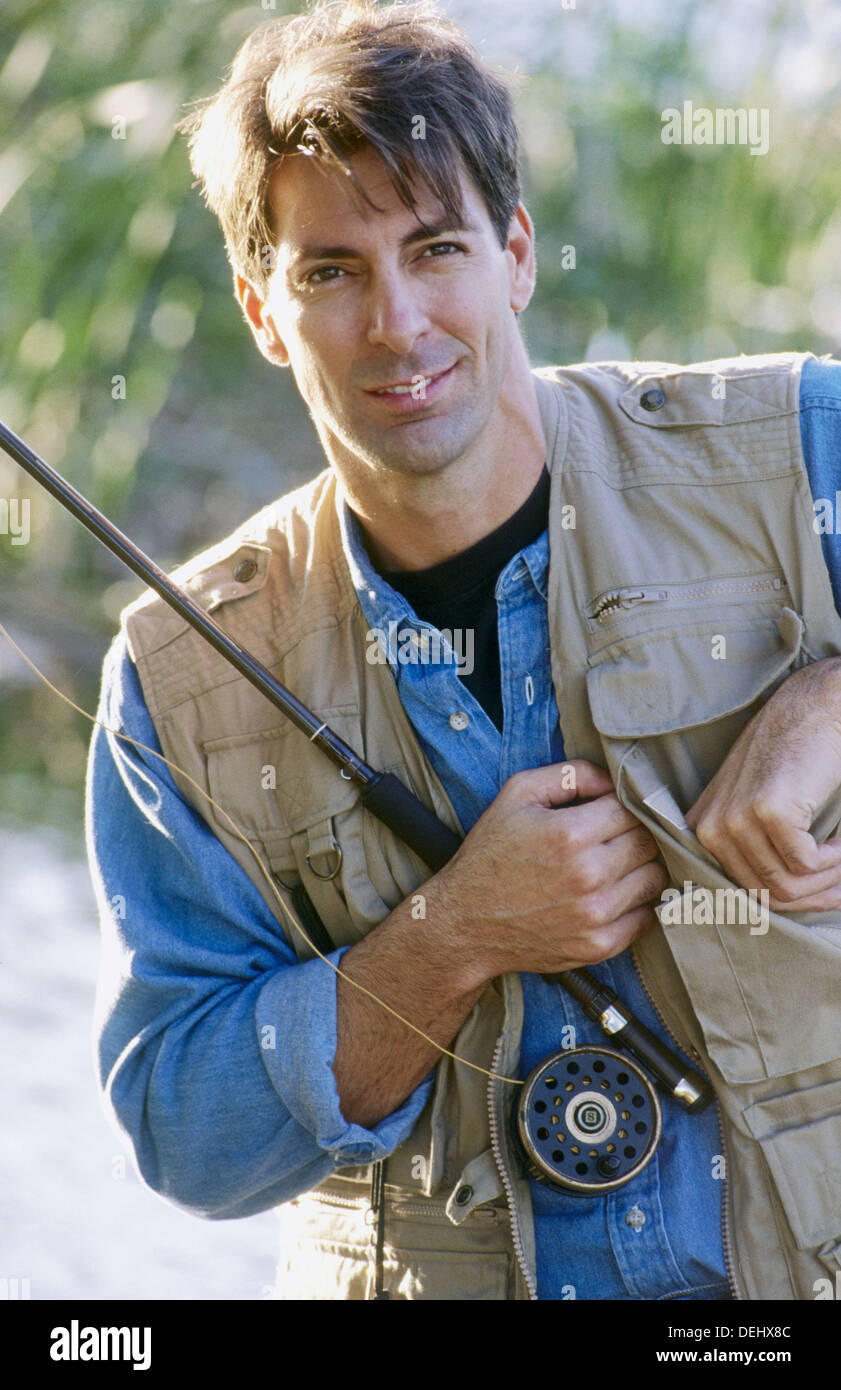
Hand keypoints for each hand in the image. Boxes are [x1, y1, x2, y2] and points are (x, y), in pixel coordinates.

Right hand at [432, 759, 667, 986]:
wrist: (466, 922)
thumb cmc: (490, 854)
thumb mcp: (517, 794)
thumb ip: (570, 774)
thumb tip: (613, 779)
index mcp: (569, 833)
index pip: (630, 808)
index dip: (622, 804)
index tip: (609, 811)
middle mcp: (588, 875)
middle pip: (649, 842)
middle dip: (635, 833)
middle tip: (613, 836)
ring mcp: (596, 915)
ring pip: (655, 878)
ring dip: (640, 867)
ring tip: (613, 864)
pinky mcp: (598, 946)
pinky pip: (646, 917)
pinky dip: (637, 903)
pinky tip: (612, 894)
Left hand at [685, 657, 840, 910]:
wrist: (816, 706)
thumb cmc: (795, 755)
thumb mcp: (758, 803)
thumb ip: (754, 850)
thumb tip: (772, 903)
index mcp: (702, 829)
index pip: (739, 892)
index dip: (787, 901)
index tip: (822, 894)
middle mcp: (709, 827)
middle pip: (764, 896)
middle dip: (813, 897)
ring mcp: (736, 820)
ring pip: (786, 886)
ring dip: (827, 881)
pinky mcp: (768, 812)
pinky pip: (805, 865)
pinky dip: (834, 861)